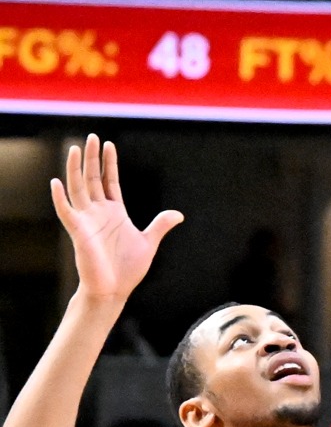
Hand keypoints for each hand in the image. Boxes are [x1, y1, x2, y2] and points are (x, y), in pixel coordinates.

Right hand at [49, 135, 182, 302]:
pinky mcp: (78, 232)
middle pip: (92, 179)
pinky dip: (60, 198)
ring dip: (76, 169)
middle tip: (92, 136)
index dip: (109, 163)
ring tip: (76, 149)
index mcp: (115, 212)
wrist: (114, 290)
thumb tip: (178, 214)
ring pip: (78, 188)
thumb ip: (160, 225)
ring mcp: (87, 221)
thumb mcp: (148, 242)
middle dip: (92, 158)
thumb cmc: (128, 269)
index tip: (109, 144)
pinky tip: (56, 182)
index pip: (110, 181)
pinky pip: (66, 212)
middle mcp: (98, 213)